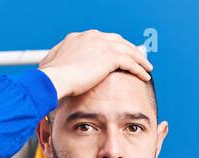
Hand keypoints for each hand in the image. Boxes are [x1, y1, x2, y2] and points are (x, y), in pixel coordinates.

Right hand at [38, 30, 152, 99]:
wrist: (55, 78)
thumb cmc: (51, 77)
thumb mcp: (54, 64)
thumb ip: (61, 62)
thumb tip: (57, 68)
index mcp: (79, 37)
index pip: (102, 39)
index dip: (113, 46)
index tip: (119, 53)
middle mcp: (92, 36)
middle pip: (118, 41)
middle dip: (129, 49)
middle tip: (138, 58)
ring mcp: (102, 44)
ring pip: (128, 50)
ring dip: (139, 59)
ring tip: (147, 68)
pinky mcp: (110, 56)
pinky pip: (131, 62)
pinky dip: (140, 69)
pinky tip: (145, 76)